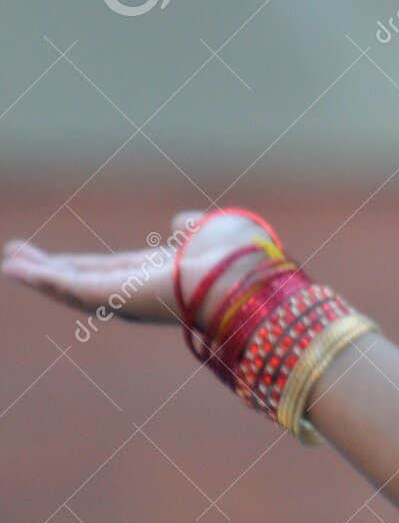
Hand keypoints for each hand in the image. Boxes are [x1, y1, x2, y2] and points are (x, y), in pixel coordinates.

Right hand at [2, 209, 279, 330]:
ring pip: (72, 287)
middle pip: (82, 281)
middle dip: (48, 271)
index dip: (77, 264)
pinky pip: (72, 287)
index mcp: (159, 276)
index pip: (108, 272)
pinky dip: (42, 277)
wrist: (250, 278)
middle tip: (13, 260)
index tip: (49, 260)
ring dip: (38, 274)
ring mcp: (127, 297)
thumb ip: (188, 229)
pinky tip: (17, 268)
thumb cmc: (243, 259)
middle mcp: (138, 292)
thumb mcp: (211, 231)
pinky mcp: (119, 297)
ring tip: (9, 261)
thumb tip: (177, 225)